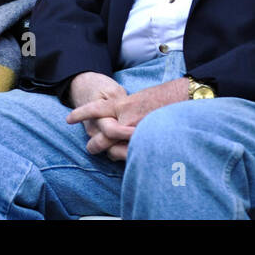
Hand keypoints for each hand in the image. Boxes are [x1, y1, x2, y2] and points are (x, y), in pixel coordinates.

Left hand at [67, 75, 188, 161]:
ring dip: (113, 154)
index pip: (95, 109)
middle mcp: (125, 116)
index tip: (68, 118)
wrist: (186, 94)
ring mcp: (134, 128)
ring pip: (114, 148)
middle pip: (103, 135)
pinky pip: (129, 152)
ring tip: (111, 157)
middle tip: (90, 148)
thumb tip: (122, 117)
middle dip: (96, 143)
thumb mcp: (141, 98)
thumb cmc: (166, 95)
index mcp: (123, 102)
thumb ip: (128, 108)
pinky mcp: (144, 136)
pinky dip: (128, 157)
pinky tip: (129, 160)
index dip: (82, 114)